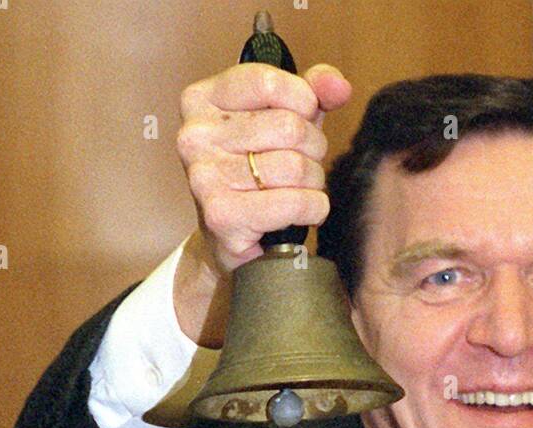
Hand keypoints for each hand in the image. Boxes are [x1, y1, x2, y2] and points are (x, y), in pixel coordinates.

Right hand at [176, 61, 352, 277]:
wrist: (229, 241)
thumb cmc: (256, 175)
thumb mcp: (281, 121)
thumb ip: (311, 93)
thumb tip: (337, 86)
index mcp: (202, 100)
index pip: (269, 82)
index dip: (303, 102)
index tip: (303, 121)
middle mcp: (195, 135)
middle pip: (290, 127)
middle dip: (313, 150)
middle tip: (303, 167)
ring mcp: (204, 176)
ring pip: (296, 167)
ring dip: (314, 183)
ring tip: (300, 191)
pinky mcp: (222, 216)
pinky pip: (295, 202)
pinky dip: (313, 208)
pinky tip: (305, 213)